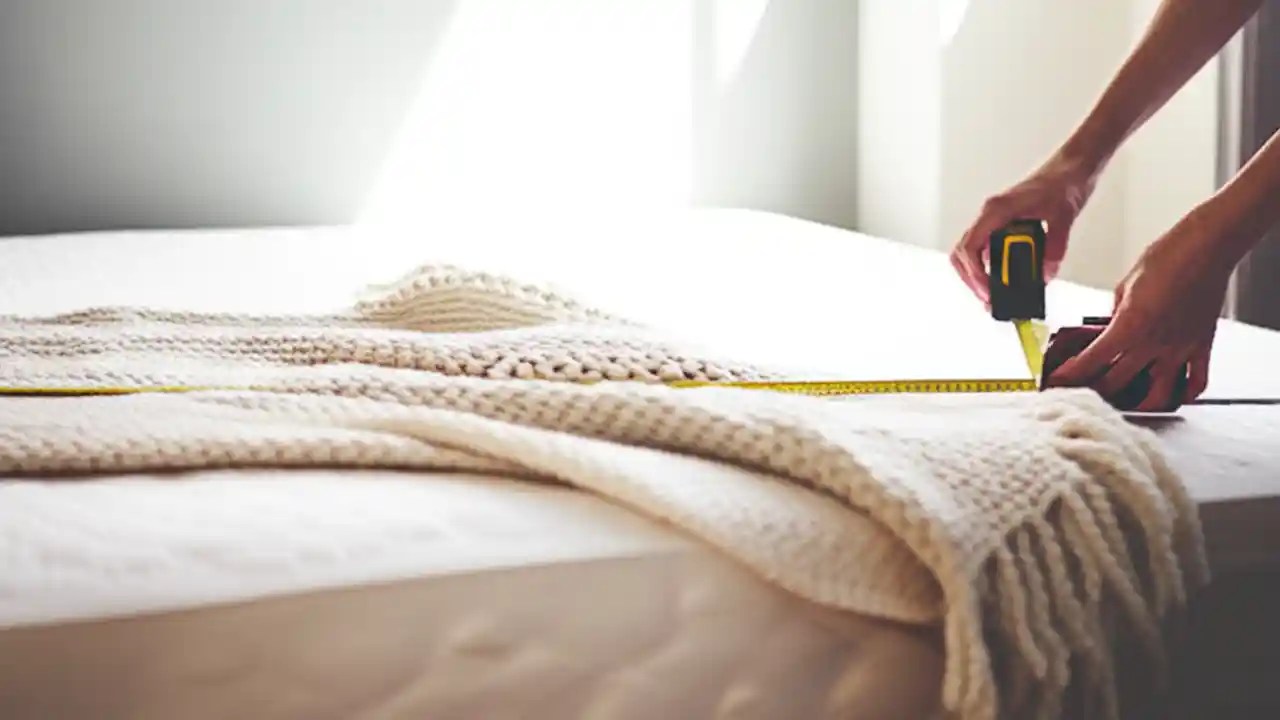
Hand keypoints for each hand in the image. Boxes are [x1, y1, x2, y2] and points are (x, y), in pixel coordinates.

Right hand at [951, 151, 1099, 305]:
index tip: (988, 291)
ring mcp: (993, 220)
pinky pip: (985, 249)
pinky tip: (1003, 278)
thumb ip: (1053, 250)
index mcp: (998, 210)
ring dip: (977, 274)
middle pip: (963, 253)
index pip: (970, 246)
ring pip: (970, 252)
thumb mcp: (1063, 218)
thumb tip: (1044, 276)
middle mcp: (990, 215)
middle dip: (972, 279)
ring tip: (994, 294)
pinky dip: (989, 266)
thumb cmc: (1063, 183)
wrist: (1070, 169)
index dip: (975, 273)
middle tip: (988, 298)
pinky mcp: (1001, 224)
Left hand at [1044, 209, 1233, 409]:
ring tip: (1123, 402)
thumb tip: (1108, 329)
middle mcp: (1154, 343)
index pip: (1091, 362)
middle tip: (1082, 391)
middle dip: (1094, 390)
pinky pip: (1195, 382)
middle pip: (1116, 383)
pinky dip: (1182, 393)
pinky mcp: (1201, 346)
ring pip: (1157, 394)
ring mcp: (1180, 348)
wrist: (1207, 247)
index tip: (1058, 381)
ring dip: (1137, 403)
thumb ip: (1115, 314)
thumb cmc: (1167, 256)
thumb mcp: (1125, 285)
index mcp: (1129, 326)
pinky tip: (1169, 393)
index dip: (1070, 376)